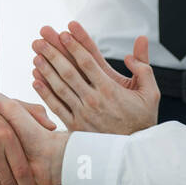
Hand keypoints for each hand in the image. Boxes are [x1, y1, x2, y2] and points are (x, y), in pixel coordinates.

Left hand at [32, 21, 158, 133]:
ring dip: (46, 69)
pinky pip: (56, 106)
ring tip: (35, 54)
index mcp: (110, 89)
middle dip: (53, 52)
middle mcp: (94, 100)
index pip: (88, 62)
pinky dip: (45, 92)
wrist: (132, 153)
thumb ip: (144, 66)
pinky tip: (35, 79)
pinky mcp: (75, 126)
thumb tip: (139, 42)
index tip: (64, 31)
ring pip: (60, 87)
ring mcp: (83, 113)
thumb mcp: (150, 92)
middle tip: (41, 38)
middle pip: (69, 71)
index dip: (75, 45)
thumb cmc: (142, 120)